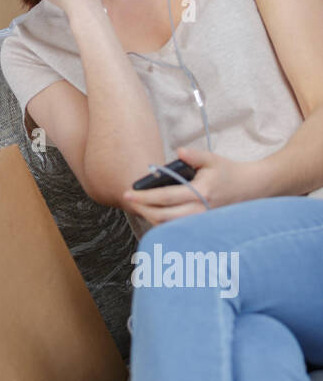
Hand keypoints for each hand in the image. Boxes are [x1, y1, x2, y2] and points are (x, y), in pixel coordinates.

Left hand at [121, 145, 264, 224]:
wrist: (252, 188)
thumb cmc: (229, 172)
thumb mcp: (212, 159)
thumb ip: (194, 155)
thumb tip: (179, 151)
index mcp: (201, 193)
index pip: (165, 197)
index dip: (144, 196)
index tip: (128, 193)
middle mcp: (201, 211)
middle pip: (163, 217)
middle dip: (142, 209)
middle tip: (128, 201)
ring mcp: (202, 221)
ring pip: (169, 227)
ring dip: (151, 218)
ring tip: (139, 206)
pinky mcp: (203, 226)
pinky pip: (178, 229)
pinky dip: (163, 223)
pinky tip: (154, 214)